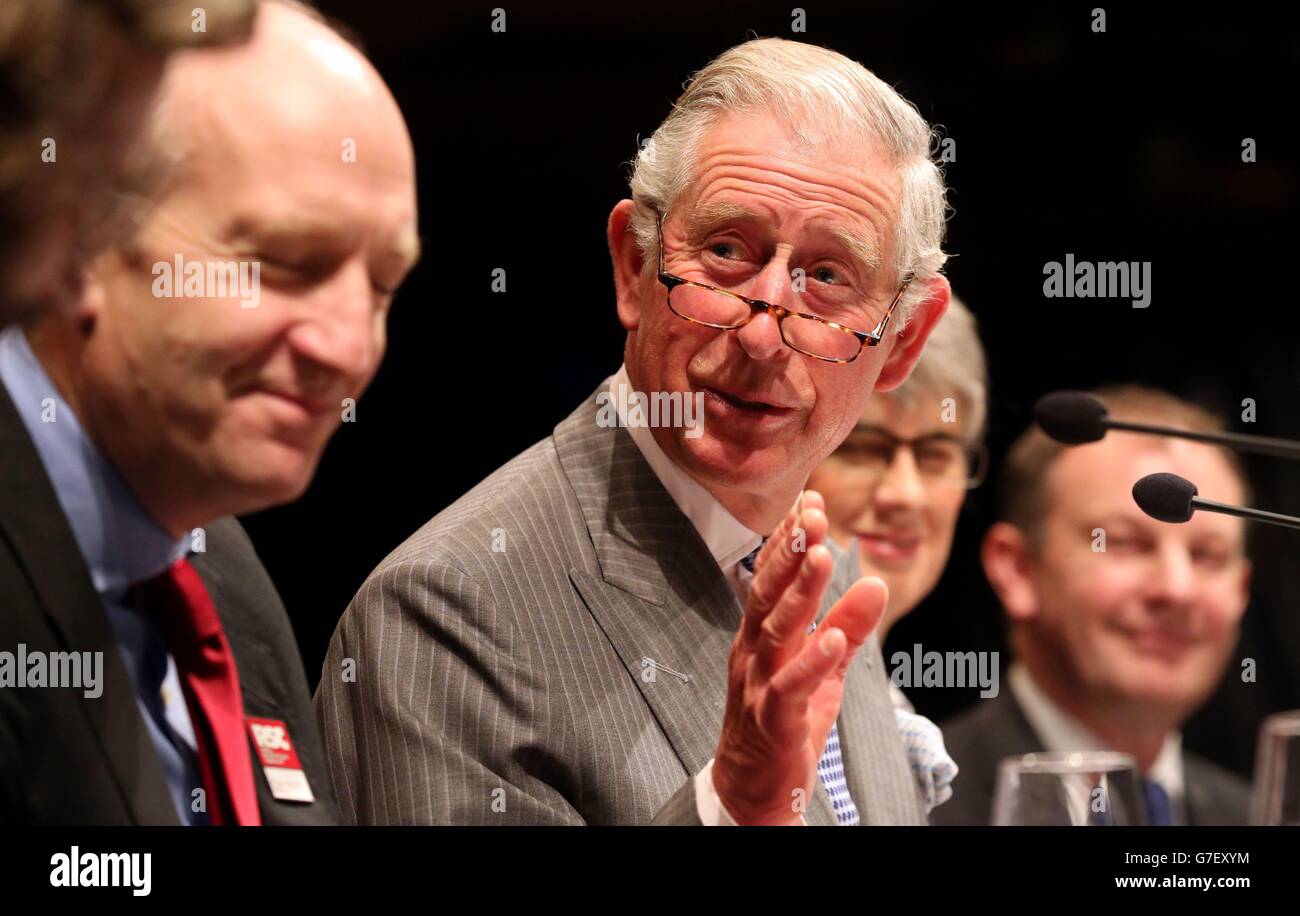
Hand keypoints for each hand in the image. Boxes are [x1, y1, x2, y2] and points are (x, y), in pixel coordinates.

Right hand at [712, 490, 887, 824]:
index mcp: (760, 636)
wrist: (752, 790)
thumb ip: (846, 625)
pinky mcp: (773, 720)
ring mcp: (758, 685)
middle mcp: (752, 653)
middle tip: (813, 515)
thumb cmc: (783, 723)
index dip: (788, 540)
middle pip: (769, 595)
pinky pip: (790, 688)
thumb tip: (875, 583)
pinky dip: (810, 663)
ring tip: (824, 557)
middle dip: (791, 552)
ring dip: (800, 593)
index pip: (771, 578)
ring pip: (777, 632)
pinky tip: (831, 639)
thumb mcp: (823, 669)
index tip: (809, 501)